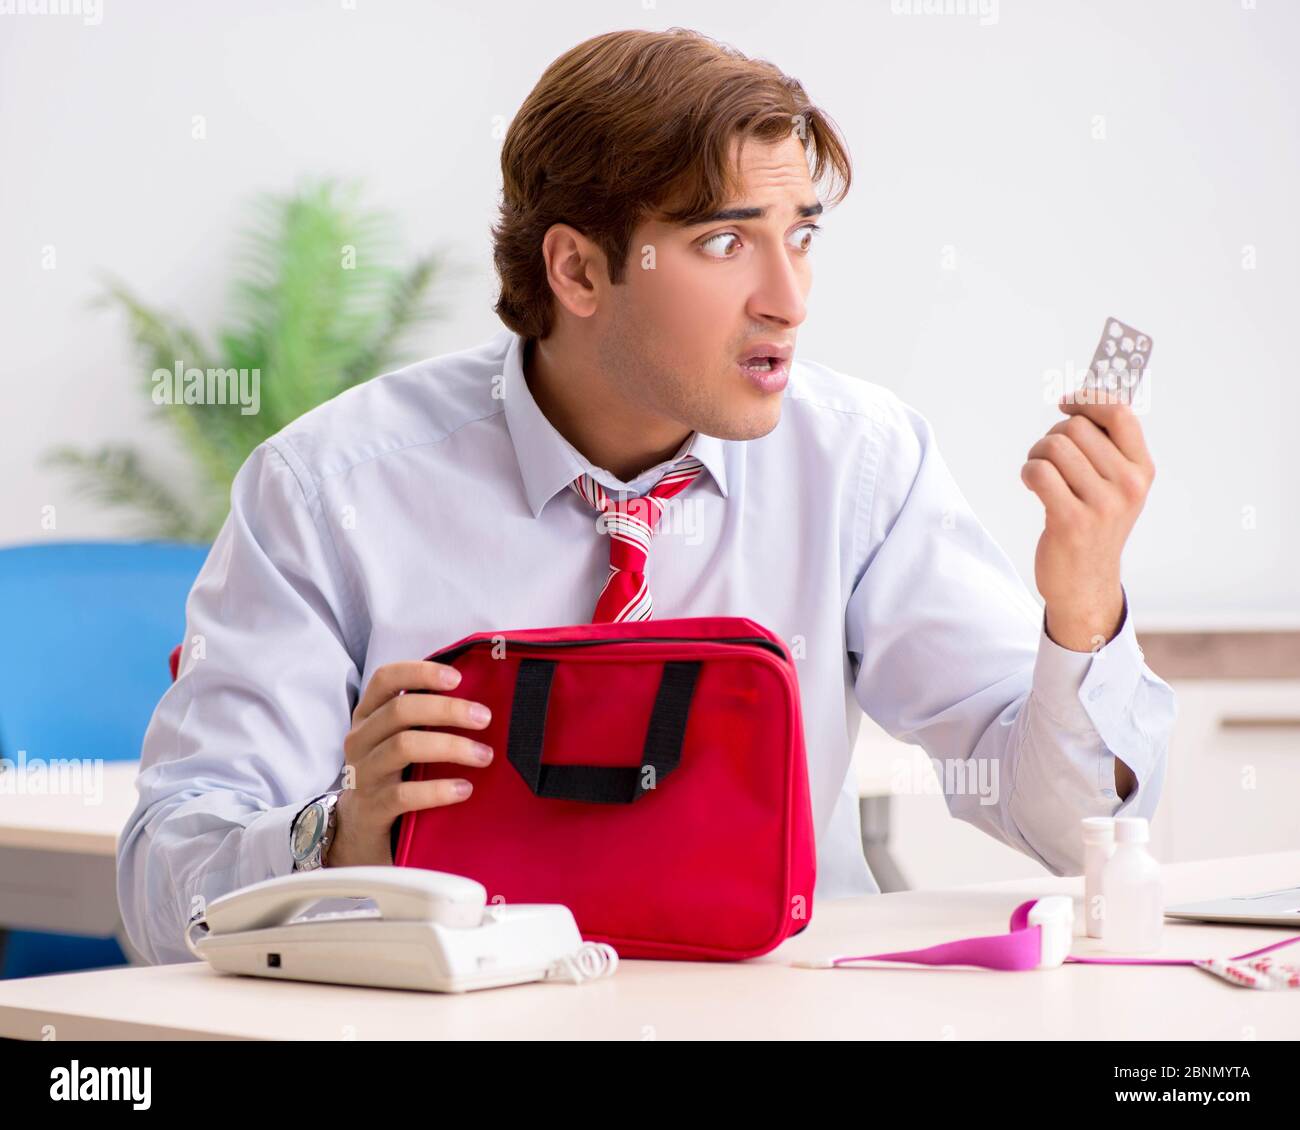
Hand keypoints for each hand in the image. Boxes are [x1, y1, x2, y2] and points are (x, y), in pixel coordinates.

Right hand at [324, 661, 493, 866]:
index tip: (457, 678)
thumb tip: (476, 701)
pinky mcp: (370, 809)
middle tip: (484, 718)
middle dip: (447, 710)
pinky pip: (403, 794)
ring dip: (451, 747)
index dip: (420, 672)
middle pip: (400, 711)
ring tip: (484, 755)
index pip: (385, 679)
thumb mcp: (398, 740)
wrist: (358, 830)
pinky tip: (464, 789)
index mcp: (367, 716)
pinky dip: (438, 790)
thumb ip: (423, 719)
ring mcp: (362, 775)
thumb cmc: (390, 775)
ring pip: (403, 747)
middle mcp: (359, 740)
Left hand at [1020, 394, 1154, 652]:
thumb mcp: (1116, 487)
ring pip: (1054, 447)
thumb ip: (1106, 447)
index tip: (1067, 403)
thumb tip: (1082, 400)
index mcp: (1141, 471)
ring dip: (1036, 454)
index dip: (1088, 400)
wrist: (1085, 582)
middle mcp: (1128, 486)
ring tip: (1039, 472)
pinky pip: (1038, 472)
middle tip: (1047, 455)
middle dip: (1052, 434)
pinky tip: (1032, 485)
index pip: (1120, 414)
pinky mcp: (1072, 521)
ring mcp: (1102, 505)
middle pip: (1076, 427)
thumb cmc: (1094, 526)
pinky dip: (1027, 473)